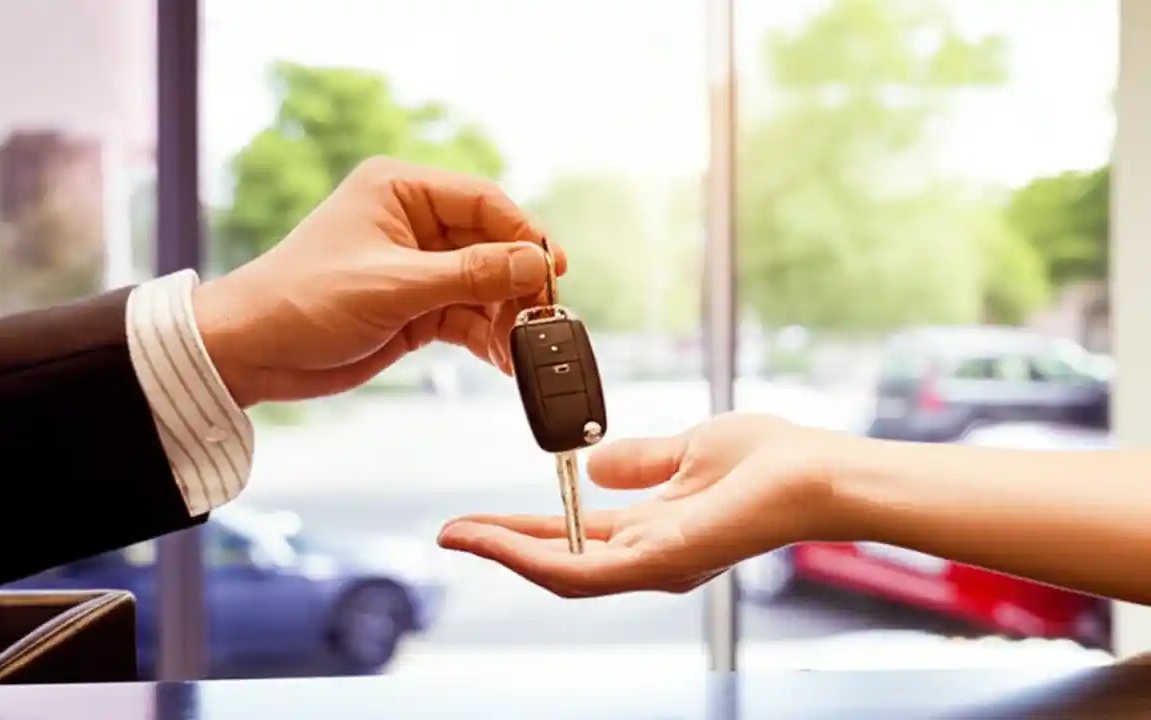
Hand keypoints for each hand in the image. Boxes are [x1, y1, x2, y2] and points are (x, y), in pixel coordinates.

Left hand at [192, 156, 564, 405]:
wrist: (253, 354)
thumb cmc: (304, 301)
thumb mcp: (395, 286)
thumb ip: (470, 275)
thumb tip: (536, 265)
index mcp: (400, 191)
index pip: (483, 201)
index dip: (524, 234)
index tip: (554, 269)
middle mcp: (412, 223)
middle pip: (491, 245)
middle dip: (518, 284)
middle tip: (544, 319)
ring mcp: (416, 267)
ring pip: (483, 285)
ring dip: (505, 317)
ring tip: (522, 350)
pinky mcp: (415, 307)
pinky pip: (466, 315)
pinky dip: (486, 337)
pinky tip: (503, 360)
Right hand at [437, 414, 851, 596]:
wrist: (817, 473)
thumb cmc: (772, 461)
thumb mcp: (688, 449)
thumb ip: (640, 460)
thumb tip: (593, 462)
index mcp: (653, 530)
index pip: (574, 536)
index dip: (522, 529)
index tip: (477, 517)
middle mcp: (647, 558)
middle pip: (557, 559)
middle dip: (500, 547)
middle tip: (448, 534)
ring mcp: (652, 567)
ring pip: (560, 572)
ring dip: (505, 555)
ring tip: (458, 537)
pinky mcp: (660, 565)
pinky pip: (582, 570)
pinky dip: (534, 559)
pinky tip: (498, 543)